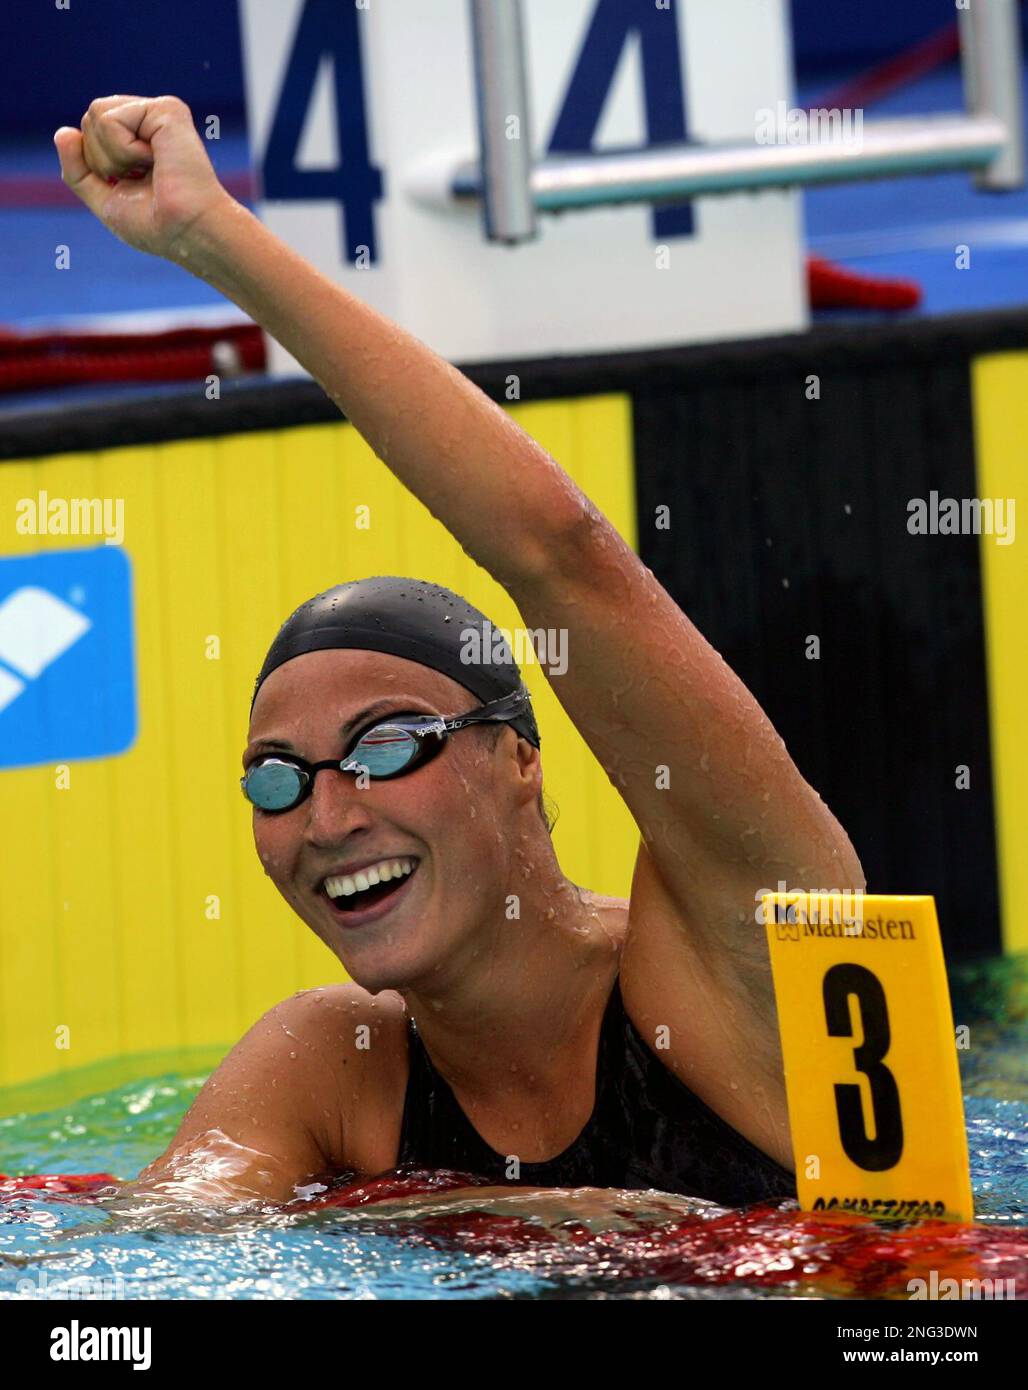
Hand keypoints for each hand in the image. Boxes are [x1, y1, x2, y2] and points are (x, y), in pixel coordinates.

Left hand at [54, 95, 228, 259]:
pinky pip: (110, 119)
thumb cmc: (157, 225)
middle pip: (90, 120)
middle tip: (140, 180)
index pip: (90, 133)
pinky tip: (154, 161)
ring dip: (111, 155)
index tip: (131, 187)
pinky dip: (123, 150)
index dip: (96, 165)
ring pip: (96, 114)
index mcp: (139, 140)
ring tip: (147, 169)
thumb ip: (78, 169)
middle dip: (101, 160)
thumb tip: (63, 131)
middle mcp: (149, 122)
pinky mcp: (166, 109)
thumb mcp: (105, 199)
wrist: (188, 233)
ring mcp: (159, 113)